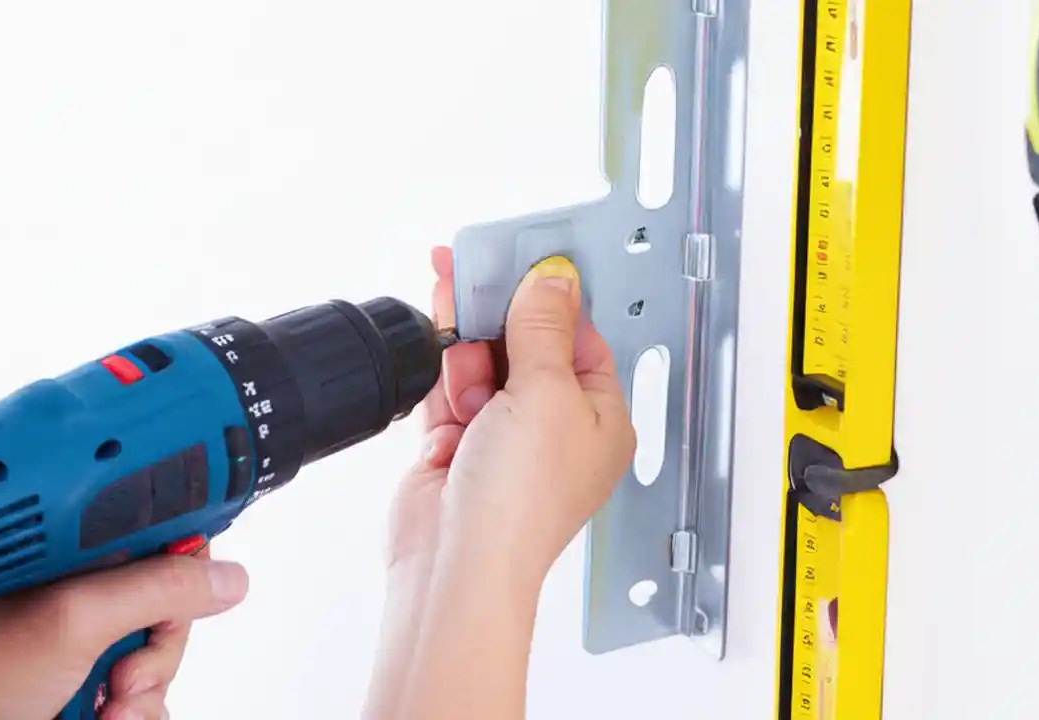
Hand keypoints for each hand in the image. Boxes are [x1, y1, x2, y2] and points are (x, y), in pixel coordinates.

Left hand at [0, 549, 247, 719]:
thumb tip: (229, 577)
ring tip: (106, 703)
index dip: (182, 554)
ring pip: (162, 654)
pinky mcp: (83, 689)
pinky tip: (103, 718)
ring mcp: (78, 645)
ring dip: (148, 689)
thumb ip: (159, 588)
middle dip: (161, 641)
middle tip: (125, 665)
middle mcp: (72, 593)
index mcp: (63, 552)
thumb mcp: (75, 619)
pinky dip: (138, 714)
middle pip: (169, 599)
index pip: (152, 529)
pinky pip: (146, 699)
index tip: (193, 579)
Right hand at [438, 252, 635, 581]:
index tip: (525, 254)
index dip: (550, 293)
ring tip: (453, 305)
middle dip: (500, 306)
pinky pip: (451, 384)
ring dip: (468, 338)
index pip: (579, 336)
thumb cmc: (520, 503)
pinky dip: (444, 363)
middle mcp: (555, 425)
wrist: (455, 560)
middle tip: (474, 261)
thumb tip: (553, 277)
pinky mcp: (457, 443)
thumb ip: (542, 328)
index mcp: (600, 417)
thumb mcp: (545, 393)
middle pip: (527, 342)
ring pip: (484, 359)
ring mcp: (504, 435)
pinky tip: (438, 331)